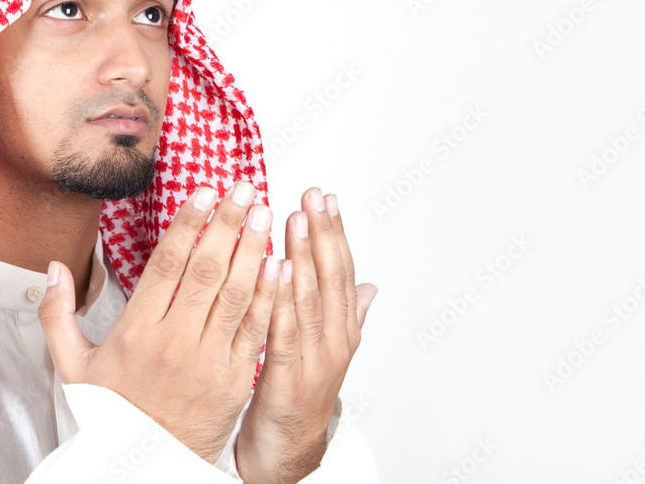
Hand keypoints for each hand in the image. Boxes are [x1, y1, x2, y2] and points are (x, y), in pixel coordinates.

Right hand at [38, 182, 282, 463]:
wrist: (143, 468)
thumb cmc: (111, 416)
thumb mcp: (72, 368)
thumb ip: (58, 315)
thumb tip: (54, 269)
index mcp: (135, 332)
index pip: (167, 263)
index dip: (189, 222)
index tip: (204, 191)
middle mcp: (173, 342)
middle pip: (206, 269)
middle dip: (228, 223)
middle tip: (243, 188)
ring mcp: (208, 361)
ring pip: (235, 294)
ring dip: (253, 249)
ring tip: (263, 213)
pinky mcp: (234, 380)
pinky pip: (255, 330)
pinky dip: (269, 296)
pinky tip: (280, 265)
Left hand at [235, 188, 377, 483]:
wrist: (288, 450)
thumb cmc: (298, 392)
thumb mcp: (323, 347)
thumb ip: (344, 313)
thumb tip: (370, 284)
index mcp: (342, 329)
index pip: (342, 270)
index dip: (336, 232)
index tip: (327, 197)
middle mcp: (334, 340)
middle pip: (331, 277)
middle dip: (322, 232)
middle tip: (312, 195)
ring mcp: (315, 360)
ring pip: (310, 298)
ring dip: (303, 255)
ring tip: (296, 218)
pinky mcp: (288, 379)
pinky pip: (284, 331)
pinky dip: (281, 299)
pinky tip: (275, 268)